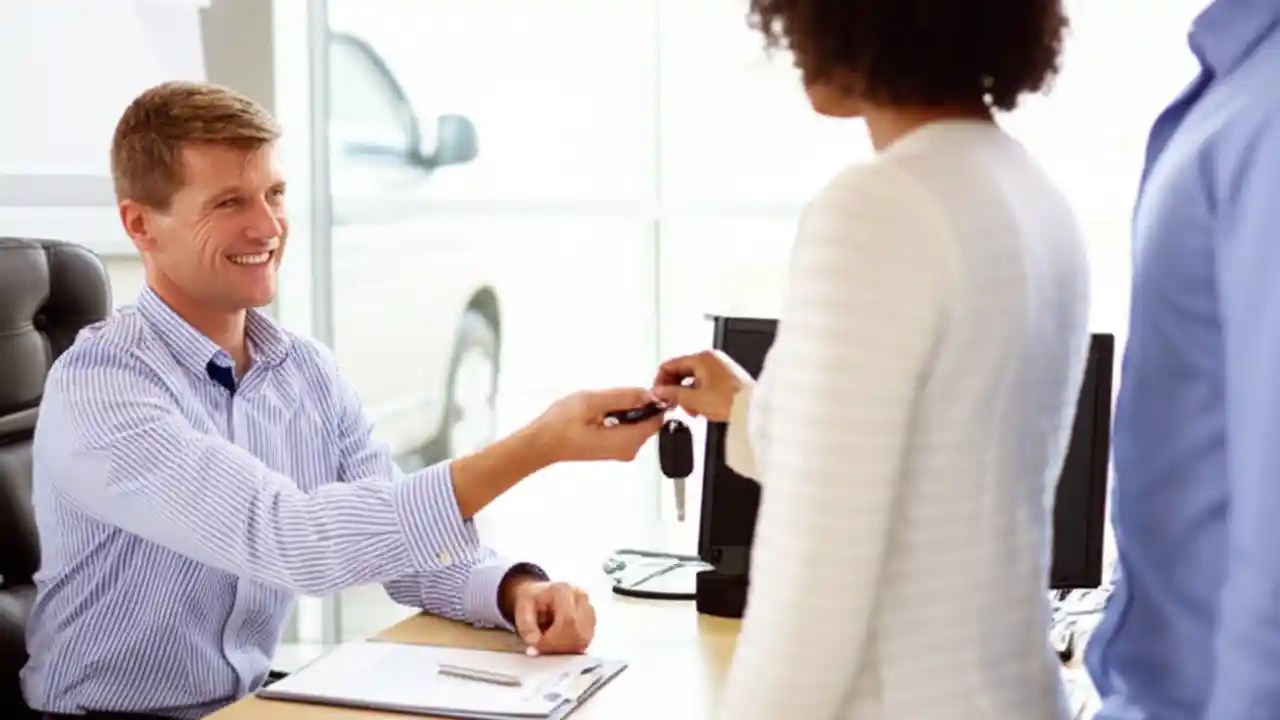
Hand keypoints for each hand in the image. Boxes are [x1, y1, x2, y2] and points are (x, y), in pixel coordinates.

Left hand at [504, 578, 595, 654]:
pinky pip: (586, 642)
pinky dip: (571, 648)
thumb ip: (525, 624)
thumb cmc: (533, 600)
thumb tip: (534, 641)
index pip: (568, 621)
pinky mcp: (591, 621)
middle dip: (559, 647)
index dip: (553, 639)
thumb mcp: (521, 607)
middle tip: (541, 648)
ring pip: (585, 639)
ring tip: (549, 642)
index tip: (538, 646)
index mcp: (564, 590)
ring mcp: (589, 608)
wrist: (540, 595)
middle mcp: (581, 596)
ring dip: (565, 649)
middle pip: (579, 633)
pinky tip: (558, 643)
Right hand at [525, 387, 663, 463]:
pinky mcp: (616, 448)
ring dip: (626, 410)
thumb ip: (622, 397)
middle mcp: (628, 450)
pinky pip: (628, 427)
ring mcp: (623, 451)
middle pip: (649, 420)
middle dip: (636, 405)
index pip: (657, 418)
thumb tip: (646, 393)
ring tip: (600, 408)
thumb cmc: (559, 426)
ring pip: (638, 422)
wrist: (542, 443)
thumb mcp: (592, 402)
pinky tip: (599, 416)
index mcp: (625, 441)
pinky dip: (619, 417)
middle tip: (608, 400)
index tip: (633, 392)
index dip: (651, 401)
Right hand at [651, 349, 751, 421]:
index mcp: (701, 357)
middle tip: (674, 405)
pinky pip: (704, 382)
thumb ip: (672, 394)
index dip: (661, 381)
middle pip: (681, 371)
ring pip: (692, 378)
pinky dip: (699, 394)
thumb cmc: (731, 401)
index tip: (659, 396)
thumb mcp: (695, 400)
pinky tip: (702, 407)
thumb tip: (658, 392)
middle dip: (676, 390)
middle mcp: (710, 357)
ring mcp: (718, 365)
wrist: (756, 409)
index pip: (670, 365)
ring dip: (687, 394)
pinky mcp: (725, 375)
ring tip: (692, 409)